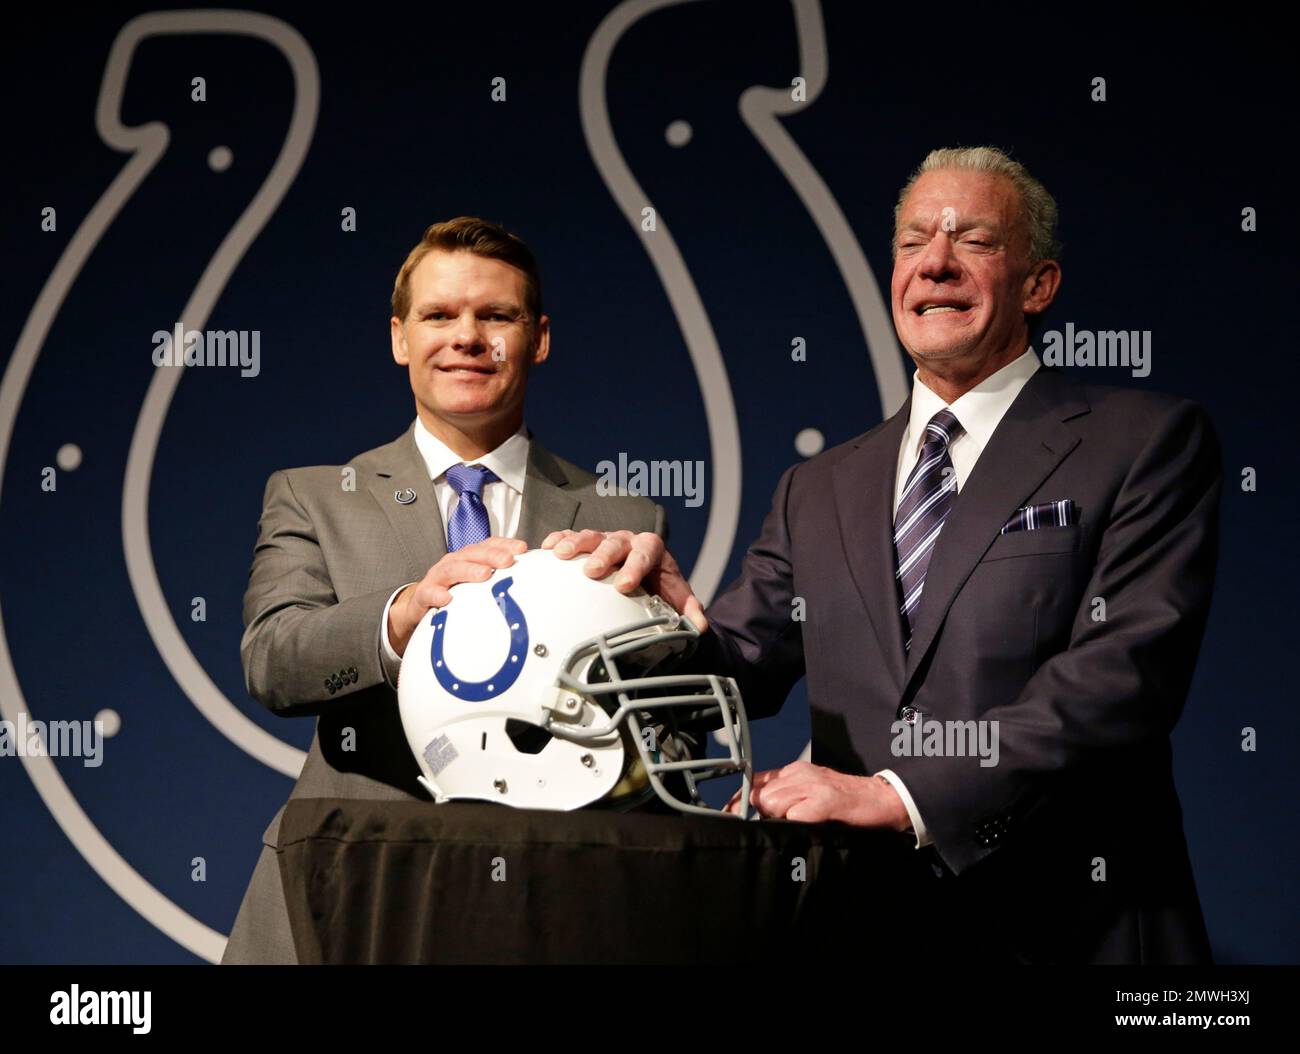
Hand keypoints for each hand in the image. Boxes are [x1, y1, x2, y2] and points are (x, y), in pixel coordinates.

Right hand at [387, 537, 528, 657]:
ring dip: (469, 570)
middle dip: (492, 555)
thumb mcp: (477, 584)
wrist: (421, 605)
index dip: (505, 544)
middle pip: (473, 553)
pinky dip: (438, 595)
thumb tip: (531, 583)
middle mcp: (454, 562)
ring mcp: (438, 577)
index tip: (523, 548)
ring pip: (453, 568)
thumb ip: (498, 579)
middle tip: (508, 561)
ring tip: (485, 574)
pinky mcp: (423, 595)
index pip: (488, 545)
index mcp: (469, 557)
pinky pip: (429, 593)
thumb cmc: (455, 592)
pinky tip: (447, 599)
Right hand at [540, 528, 706, 631]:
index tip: (624, 586)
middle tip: (591, 570)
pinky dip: (559, 539)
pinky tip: (546, 548)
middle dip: (603, 556)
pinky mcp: (588, 543)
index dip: (634, 568)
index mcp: (651, 549)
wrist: (647, 567)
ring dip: (575, 544)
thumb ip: (687, 609)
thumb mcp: (675, 594)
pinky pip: (571, 536)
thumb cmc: (658, 581)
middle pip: (615, 544)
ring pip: (590, 536)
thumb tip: (699, 627)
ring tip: (560, 553)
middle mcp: (627, 541)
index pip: (644, 555)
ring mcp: (605, 540)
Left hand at [723, 761, 911, 830]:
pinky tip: (812, 825)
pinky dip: (797, 825)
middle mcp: (801, 773)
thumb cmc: (846, 803)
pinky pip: (795, 815)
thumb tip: (757, 813)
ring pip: (773, 803)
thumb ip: (786, 798)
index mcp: (796, 771)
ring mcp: (813, 786)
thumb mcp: (811, 793)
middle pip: (762, 795)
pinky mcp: (825, 801)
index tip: (727, 813)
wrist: (883, 800)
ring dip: (782, 819)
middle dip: (766, 814)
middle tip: (789, 823)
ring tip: (805, 823)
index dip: (739, 799)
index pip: (755, 779)